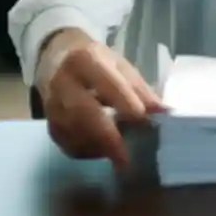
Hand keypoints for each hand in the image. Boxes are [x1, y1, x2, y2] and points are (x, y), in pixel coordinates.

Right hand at [37, 30, 167, 173]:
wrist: (56, 57)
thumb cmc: (97, 63)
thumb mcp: (120, 67)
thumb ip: (141, 91)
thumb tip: (165, 114)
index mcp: (85, 60)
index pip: (104, 82)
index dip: (123, 101)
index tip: (142, 119)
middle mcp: (63, 82)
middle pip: (81, 111)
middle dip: (106, 136)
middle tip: (127, 159)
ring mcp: (52, 106)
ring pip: (74, 133)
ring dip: (99, 147)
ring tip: (121, 153)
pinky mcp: (50, 125)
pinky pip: (69, 145)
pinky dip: (89, 152)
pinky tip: (104, 150)